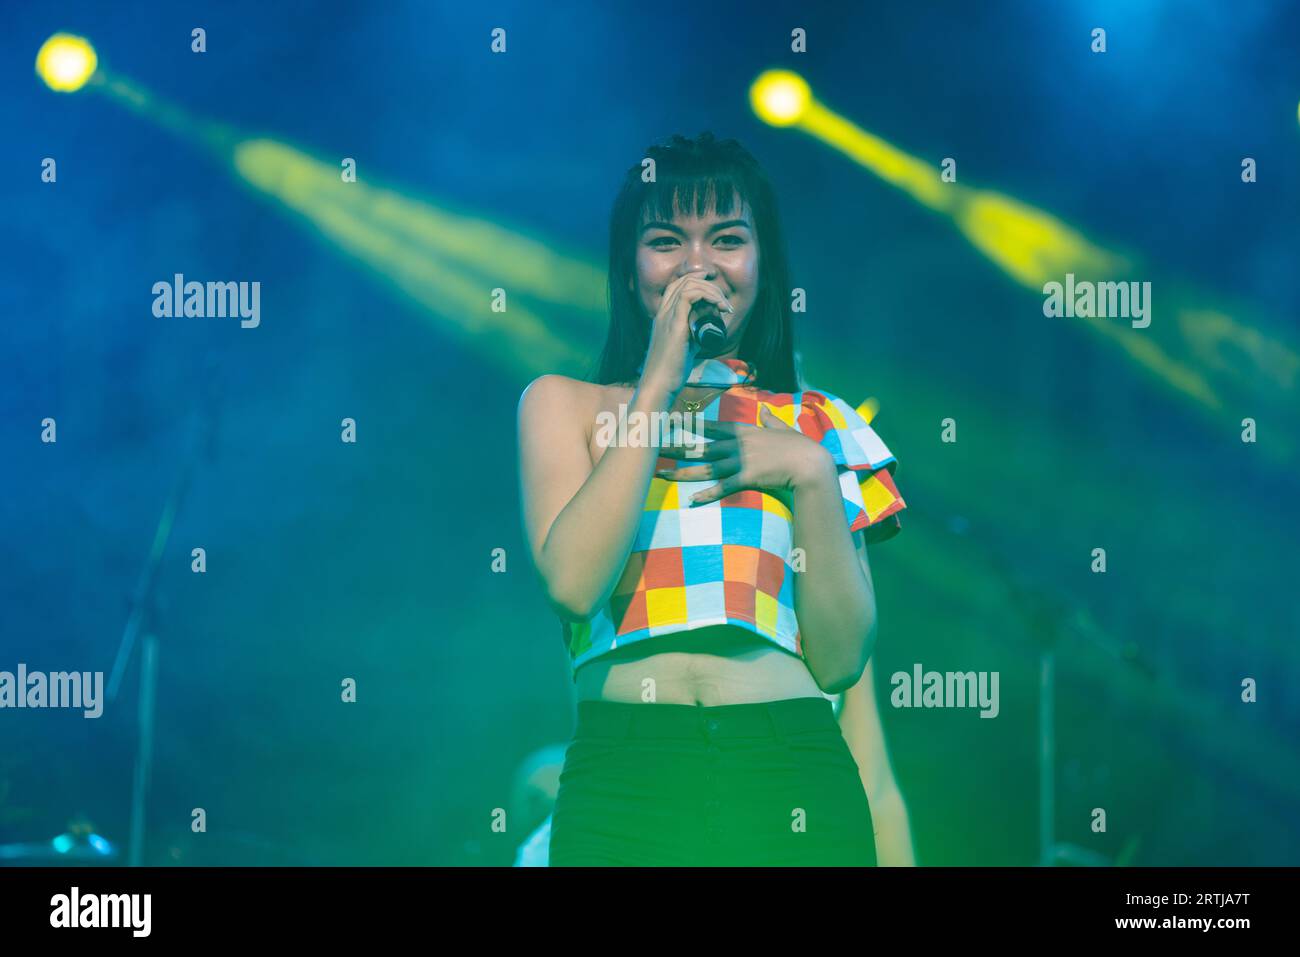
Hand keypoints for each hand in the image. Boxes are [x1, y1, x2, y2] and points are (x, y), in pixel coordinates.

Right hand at [638, 270, 734, 396]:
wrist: (658, 384)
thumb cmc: (671, 370)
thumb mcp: (685, 346)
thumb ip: (693, 335)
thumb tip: (708, 330)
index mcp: (663, 316)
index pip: (677, 286)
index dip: (697, 281)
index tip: (716, 292)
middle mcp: (663, 312)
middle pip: (684, 281)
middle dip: (709, 285)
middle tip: (724, 303)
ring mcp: (667, 316)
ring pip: (688, 285)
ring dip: (711, 291)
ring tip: (724, 306)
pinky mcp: (674, 324)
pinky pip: (689, 296)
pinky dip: (707, 295)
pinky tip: (718, 306)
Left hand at [655, 405, 833, 505]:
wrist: (810, 464)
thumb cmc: (799, 447)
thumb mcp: (783, 428)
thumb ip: (770, 419)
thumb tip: (765, 409)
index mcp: (744, 431)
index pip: (710, 426)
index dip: (689, 423)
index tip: (670, 421)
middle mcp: (737, 445)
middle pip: (700, 447)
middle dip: (675, 447)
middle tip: (653, 447)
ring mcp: (741, 461)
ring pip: (705, 468)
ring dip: (682, 473)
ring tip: (662, 475)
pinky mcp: (747, 478)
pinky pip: (723, 488)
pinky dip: (708, 494)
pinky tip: (692, 500)